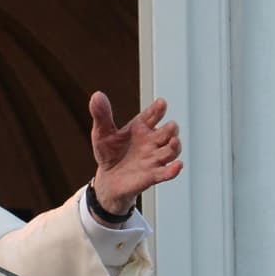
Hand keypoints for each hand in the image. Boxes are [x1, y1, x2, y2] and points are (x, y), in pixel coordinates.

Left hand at [89, 92, 181, 216]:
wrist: (108, 179)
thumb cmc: (109, 153)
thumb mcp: (102, 133)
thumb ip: (101, 115)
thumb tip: (97, 96)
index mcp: (141, 128)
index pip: (153, 115)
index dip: (158, 109)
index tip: (161, 103)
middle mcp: (151, 141)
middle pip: (167, 132)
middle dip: (171, 128)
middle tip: (171, 126)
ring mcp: (153, 158)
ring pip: (170, 151)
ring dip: (175, 146)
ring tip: (174, 141)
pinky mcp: (152, 175)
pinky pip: (165, 173)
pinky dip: (173, 170)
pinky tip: (177, 166)